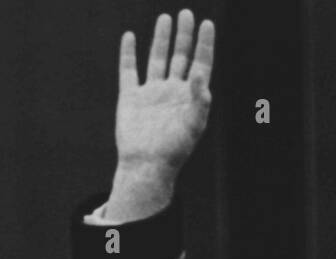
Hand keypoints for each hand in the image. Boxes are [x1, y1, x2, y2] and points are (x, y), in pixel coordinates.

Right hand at [107, 10, 215, 219]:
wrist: (146, 166)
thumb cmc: (173, 151)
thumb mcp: (193, 126)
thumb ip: (200, 101)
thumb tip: (200, 74)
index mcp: (189, 97)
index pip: (200, 64)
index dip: (204, 44)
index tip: (207, 24)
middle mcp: (171, 92)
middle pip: (180, 56)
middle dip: (184, 35)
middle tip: (187, 13)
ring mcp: (150, 93)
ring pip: (157, 59)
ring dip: (162, 39)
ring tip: (166, 18)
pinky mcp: (130, 98)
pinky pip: (129, 71)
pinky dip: (128, 54)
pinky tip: (130, 37)